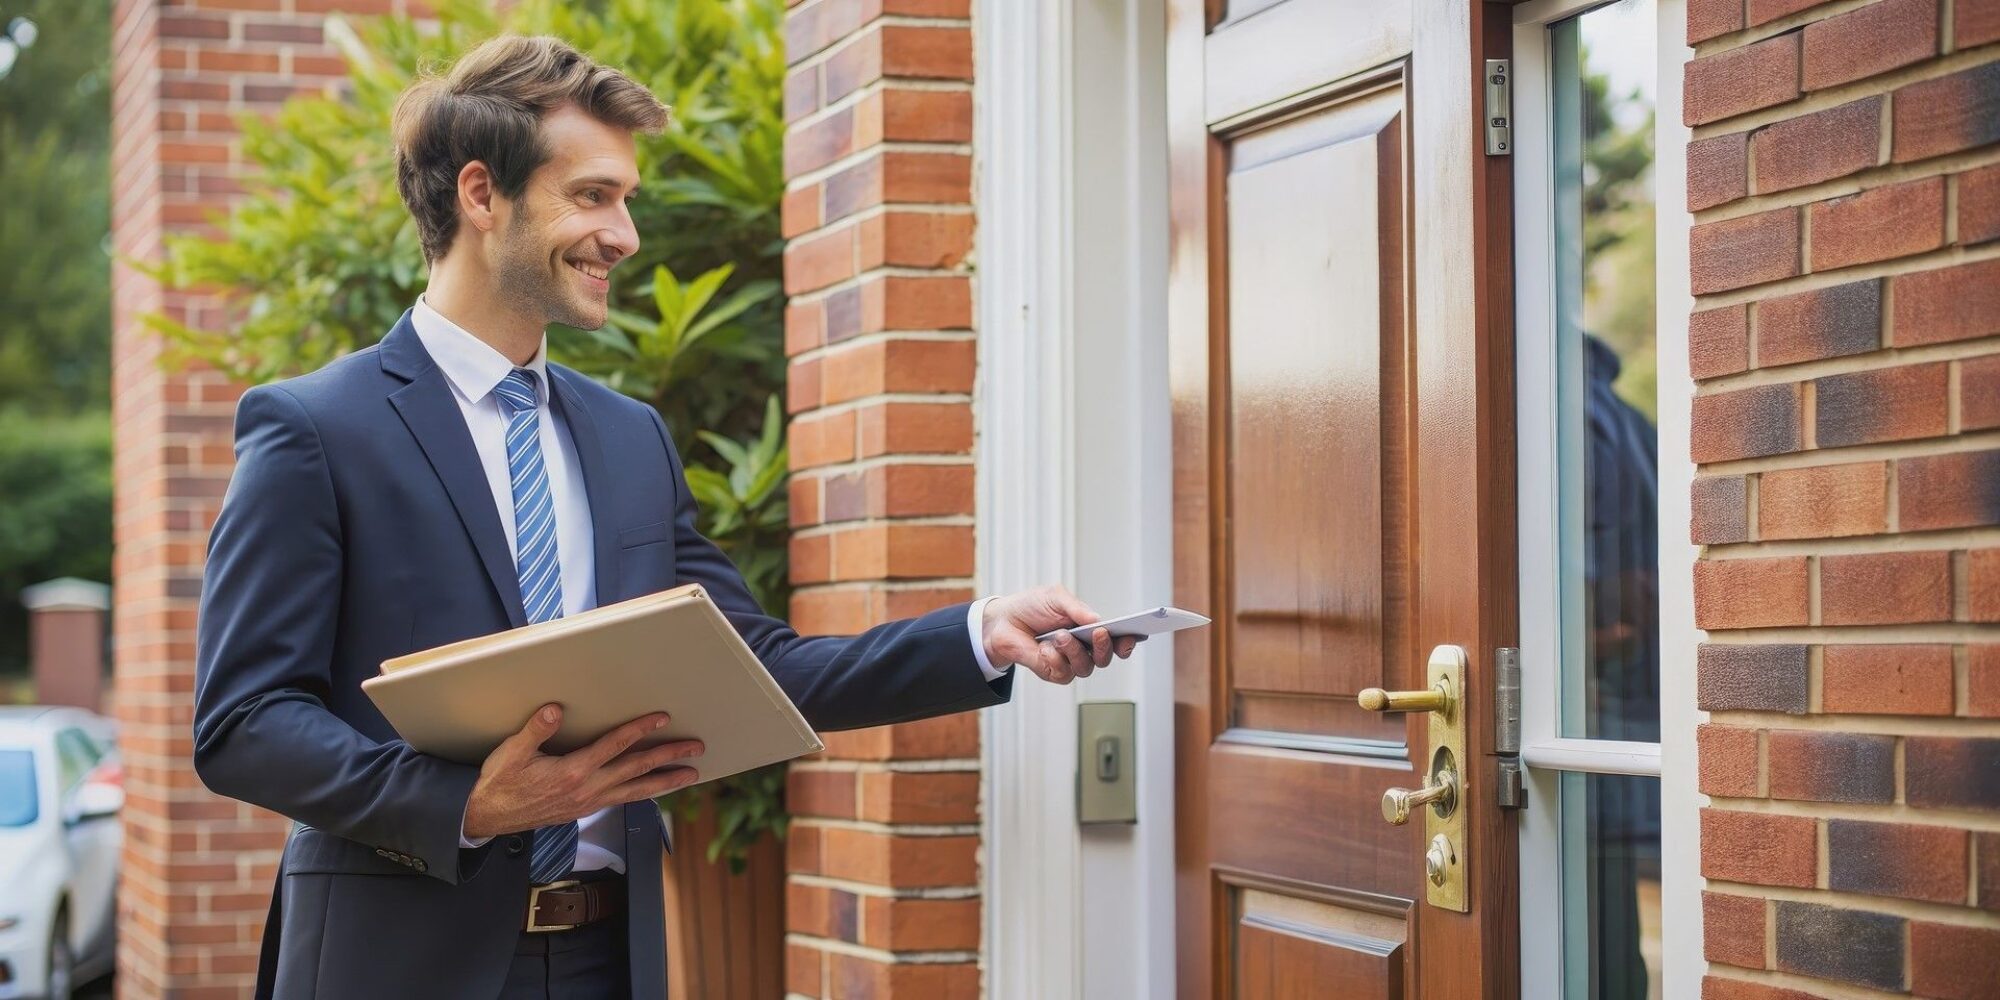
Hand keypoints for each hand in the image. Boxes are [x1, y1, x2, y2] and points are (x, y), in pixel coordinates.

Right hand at [462, 705, 703, 839]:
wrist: (488, 817)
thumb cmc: (500, 783)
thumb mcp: (511, 752)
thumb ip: (535, 730)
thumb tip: (555, 709)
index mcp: (573, 772)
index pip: (615, 746)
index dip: (640, 730)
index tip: (662, 719)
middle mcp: (588, 789)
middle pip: (637, 770)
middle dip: (668, 758)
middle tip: (696, 749)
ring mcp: (589, 803)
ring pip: (636, 791)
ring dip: (665, 782)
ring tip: (691, 775)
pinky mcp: (586, 810)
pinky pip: (623, 800)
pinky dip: (644, 794)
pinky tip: (655, 789)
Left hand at [980, 585, 1139, 684]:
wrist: (1003, 620)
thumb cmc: (1033, 606)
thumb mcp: (1056, 597)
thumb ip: (1076, 608)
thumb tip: (1097, 619)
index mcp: (1091, 628)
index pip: (1117, 639)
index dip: (1128, 641)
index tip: (1131, 635)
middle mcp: (1084, 648)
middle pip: (1106, 658)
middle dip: (1105, 647)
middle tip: (1099, 633)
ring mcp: (1070, 662)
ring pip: (1086, 667)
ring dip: (1075, 651)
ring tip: (1060, 636)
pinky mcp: (1053, 672)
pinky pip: (1063, 674)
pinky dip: (1054, 659)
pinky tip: (1044, 648)